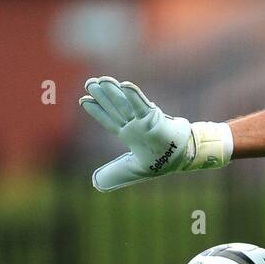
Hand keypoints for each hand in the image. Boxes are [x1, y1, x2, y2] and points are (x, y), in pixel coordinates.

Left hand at [80, 77, 232, 191]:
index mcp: (128, 135)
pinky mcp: (154, 118)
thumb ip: (116, 172)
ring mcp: (143, 120)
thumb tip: (96, 183)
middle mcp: (134, 125)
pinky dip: (134, 96)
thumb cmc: (160, 162)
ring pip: (125, 105)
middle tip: (90, 83)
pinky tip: (125, 85)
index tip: (83, 100)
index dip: (96, 111)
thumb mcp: (133, 170)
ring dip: (113, 92)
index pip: (109, 121)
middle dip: (102, 96)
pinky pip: (142, 106)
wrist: (181, 159)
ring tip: (102, 80)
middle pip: (114, 108)